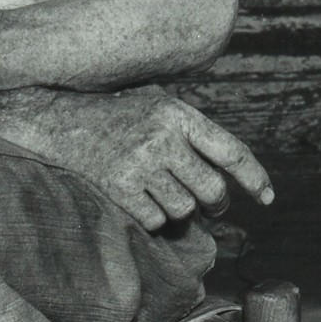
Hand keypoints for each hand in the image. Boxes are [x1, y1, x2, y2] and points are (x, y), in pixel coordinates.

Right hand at [0, 86, 274, 231]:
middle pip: (212, 191)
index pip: (231, 152)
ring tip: (162, 195)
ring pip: (184, 210)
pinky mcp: (117, 187)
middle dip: (214, 204)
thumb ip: (189, 128)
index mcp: (177, 114)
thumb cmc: (111, 111)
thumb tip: (227, 168)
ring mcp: (138, 164)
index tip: (267, 198)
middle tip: (209, 205)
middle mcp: (162, 139)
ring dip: (178, 211)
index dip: (255, 178)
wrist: (53, 118)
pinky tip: (140, 202)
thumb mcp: (155, 101)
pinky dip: (152, 219)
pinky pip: (154, 221)